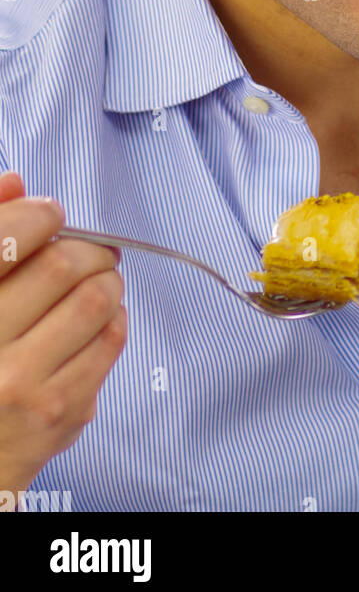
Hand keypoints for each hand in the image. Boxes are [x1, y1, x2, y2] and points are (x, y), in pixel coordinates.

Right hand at [0, 171, 126, 495]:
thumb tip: (15, 183)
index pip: (4, 241)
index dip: (37, 217)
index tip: (51, 216)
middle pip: (60, 266)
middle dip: (87, 249)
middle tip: (92, 252)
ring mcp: (22, 382)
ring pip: (93, 301)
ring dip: (107, 282)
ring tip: (99, 283)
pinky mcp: (61, 409)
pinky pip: (110, 340)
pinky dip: (114, 318)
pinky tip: (100, 321)